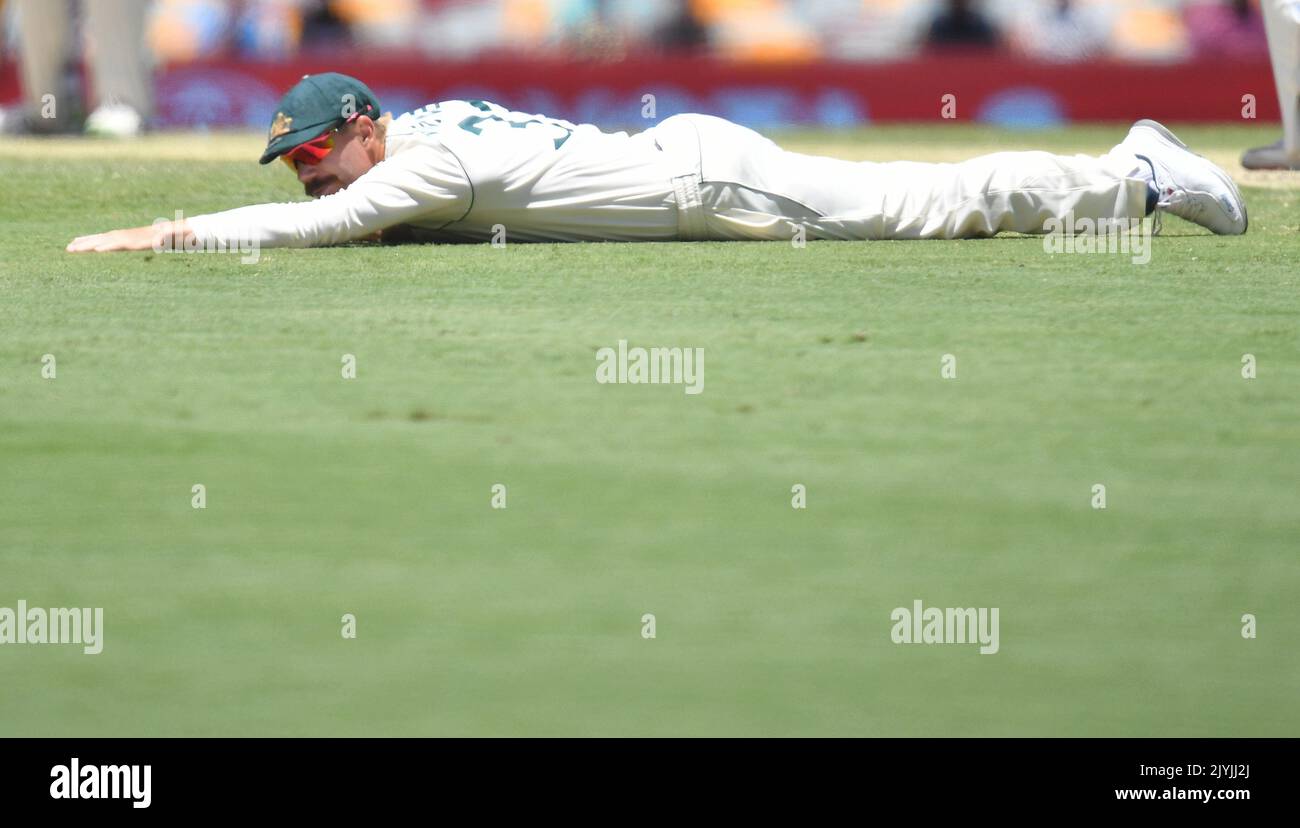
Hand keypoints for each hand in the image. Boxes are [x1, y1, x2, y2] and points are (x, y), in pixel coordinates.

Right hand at [67, 220, 190, 252]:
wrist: (182, 228)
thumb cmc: (181, 236)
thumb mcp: (178, 236)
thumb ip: (170, 235)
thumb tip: (163, 235)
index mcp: (143, 238)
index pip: (123, 242)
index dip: (110, 245)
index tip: (97, 249)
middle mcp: (131, 236)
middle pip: (107, 240)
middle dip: (90, 245)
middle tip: (71, 249)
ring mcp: (127, 236)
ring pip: (103, 239)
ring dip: (86, 243)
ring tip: (68, 247)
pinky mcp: (126, 238)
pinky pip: (106, 240)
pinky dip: (93, 241)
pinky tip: (80, 243)